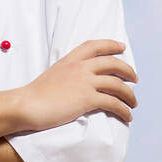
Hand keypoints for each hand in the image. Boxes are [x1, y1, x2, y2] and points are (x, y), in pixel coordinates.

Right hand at [15, 39, 136, 129]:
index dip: (110, 45)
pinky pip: (113, 103)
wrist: (26, 105)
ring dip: (129, 94)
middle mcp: (80, 68)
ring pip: (117, 84)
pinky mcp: (87, 99)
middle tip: (134, 78)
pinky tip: (127, 116)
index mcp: (70, 60)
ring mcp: (85, 82)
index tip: (122, 47)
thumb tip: (78, 83)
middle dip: (127, 70)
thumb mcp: (52, 75)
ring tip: (133, 103)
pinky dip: (124, 110)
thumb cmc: (34, 95)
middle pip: (112, 63)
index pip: (95, 46)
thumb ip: (67, 74)